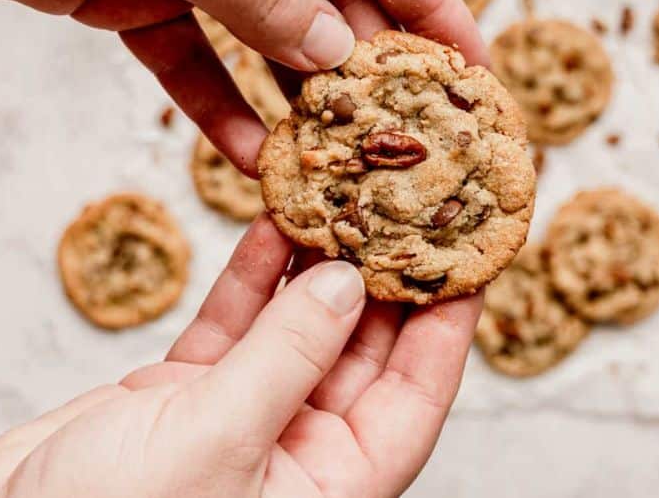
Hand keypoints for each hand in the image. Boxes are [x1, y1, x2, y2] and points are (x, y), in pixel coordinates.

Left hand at [0, 0, 483, 172]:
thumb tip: (340, 58)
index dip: (431, 1)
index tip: (472, 67)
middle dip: (370, 69)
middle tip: (411, 139)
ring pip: (271, 41)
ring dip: (301, 102)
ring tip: (339, 166)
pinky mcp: (143, 1)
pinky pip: (201, 66)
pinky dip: (224, 111)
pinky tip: (253, 160)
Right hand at [0, 216, 482, 497]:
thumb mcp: (217, 442)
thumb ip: (286, 358)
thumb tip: (347, 285)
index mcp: (333, 481)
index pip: (416, 392)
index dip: (448, 322)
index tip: (470, 252)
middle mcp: (298, 448)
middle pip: (363, 347)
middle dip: (382, 273)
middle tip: (406, 198)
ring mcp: (243, 416)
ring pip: (297, 324)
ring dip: (316, 261)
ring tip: (343, 191)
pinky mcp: (188, 394)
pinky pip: (238, 323)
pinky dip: (253, 274)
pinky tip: (274, 221)